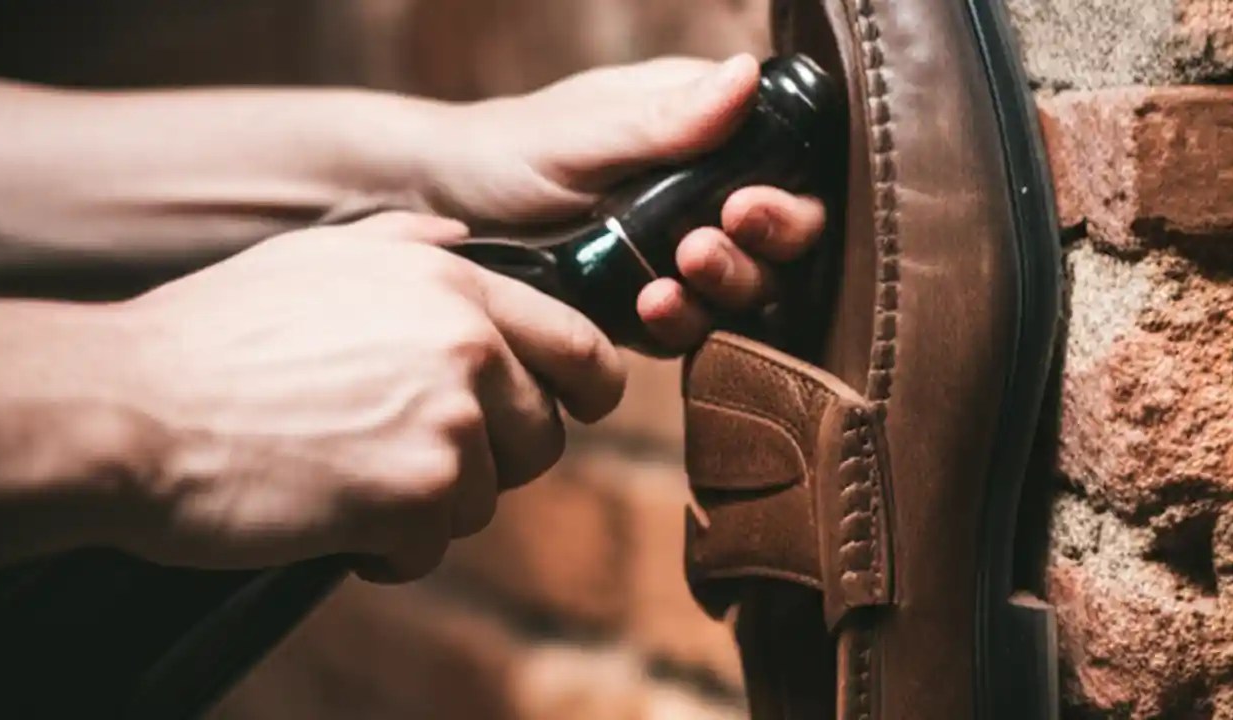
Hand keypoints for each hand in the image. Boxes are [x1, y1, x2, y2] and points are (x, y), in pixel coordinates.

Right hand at [114, 213, 625, 581]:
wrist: (134, 405)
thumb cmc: (215, 334)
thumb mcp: (316, 255)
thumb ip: (407, 244)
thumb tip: (462, 238)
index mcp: (454, 284)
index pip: (580, 348)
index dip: (587, 392)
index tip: (567, 413)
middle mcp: (467, 345)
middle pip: (540, 436)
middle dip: (490, 461)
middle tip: (412, 460)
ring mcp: (448, 420)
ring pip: (485, 498)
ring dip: (426, 504)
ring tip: (348, 476)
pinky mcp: (416, 493)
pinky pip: (432, 546)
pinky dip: (387, 548)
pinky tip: (330, 513)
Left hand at [425, 54, 826, 349]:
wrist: (443, 214)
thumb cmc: (509, 150)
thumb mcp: (583, 131)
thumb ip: (664, 120)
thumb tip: (747, 74)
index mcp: (703, 130)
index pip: (788, 164)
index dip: (787, 198)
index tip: (747, 209)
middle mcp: (704, 191)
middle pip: (781, 238)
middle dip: (759, 253)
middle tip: (704, 250)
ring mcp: (680, 250)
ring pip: (745, 288)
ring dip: (722, 292)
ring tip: (669, 284)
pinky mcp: (652, 301)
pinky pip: (692, 325)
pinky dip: (680, 324)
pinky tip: (648, 311)